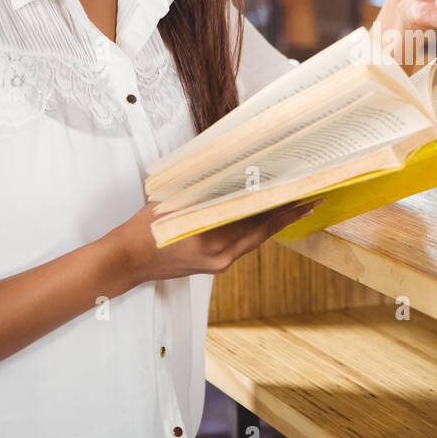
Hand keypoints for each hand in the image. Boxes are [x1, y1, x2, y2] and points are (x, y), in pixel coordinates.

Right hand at [114, 197, 324, 284]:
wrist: (126, 262)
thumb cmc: (145, 230)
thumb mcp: (174, 203)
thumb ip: (204, 191)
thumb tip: (234, 172)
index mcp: (210, 241)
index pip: (254, 220)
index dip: (280, 208)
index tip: (301, 196)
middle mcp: (220, 256)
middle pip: (261, 232)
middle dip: (286, 214)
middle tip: (310, 198)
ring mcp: (219, 264)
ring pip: (255, 239)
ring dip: (274, 221)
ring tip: (296, 204)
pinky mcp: (216, 265)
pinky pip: (243, 244)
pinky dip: (256, 229)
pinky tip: (265, 216)